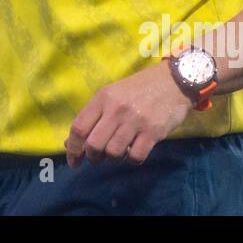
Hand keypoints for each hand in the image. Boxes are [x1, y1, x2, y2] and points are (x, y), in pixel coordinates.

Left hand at [63, 59, 193, 166]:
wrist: (172, 81)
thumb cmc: (137, 89)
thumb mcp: (111, 95)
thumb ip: (92, 117)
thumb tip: (70, 143)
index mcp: (102, 98)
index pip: (79, 127)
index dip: (72, 148)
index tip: (74, 161)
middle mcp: (116, 109)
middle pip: (93, 144)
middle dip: (93, 157)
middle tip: (98, 158)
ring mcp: (135, 121)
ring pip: (114, 153)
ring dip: (113, 159)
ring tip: (118, 152)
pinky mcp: (153, 132)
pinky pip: (135, 156)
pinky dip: (132, 159)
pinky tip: (133, 151)